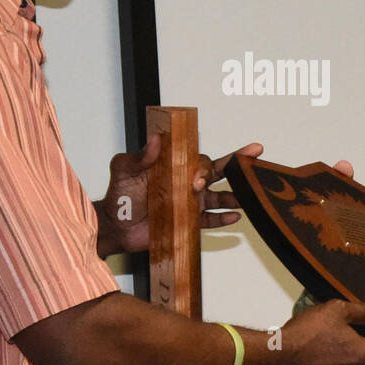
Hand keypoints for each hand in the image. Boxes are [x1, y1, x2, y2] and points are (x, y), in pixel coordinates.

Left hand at [95, 138, 265, 256]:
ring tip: (248, 197)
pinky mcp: (187, 221)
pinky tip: (234, 217)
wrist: (115, 225)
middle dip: (236, 164)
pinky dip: (222, 219)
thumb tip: (154, 139)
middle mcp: (185, 182)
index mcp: (174, 165)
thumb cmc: (119, 195)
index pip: (199, 159)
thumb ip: (141, 156)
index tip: (199, 179)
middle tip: (249, 162)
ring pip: (219, 197)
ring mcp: (189, 202)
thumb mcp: (125, 169)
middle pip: (217, 172)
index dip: (205, 167)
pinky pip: (210, 220)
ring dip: (234, 196)